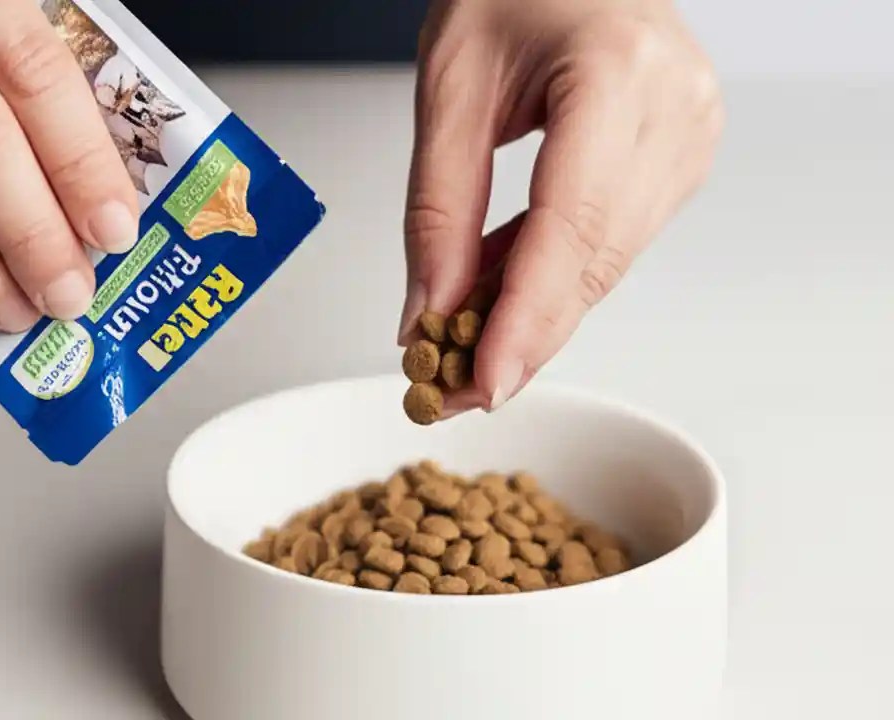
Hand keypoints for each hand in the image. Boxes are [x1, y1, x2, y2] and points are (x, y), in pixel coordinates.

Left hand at [400, 0, 722, 412]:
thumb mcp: (450, 84)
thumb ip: (439, 206)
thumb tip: (428, 313)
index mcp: (619, 73)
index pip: (573, 226)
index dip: (526, 317)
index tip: (482, 383)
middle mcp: (675, 108)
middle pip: (594, 261)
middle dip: (519, 338)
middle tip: (447, 392)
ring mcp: (689, 135)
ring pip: (603, 264)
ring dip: (528, 314)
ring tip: (455, 345)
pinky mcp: (679, 157)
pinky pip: (608, 241)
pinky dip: (546, 276)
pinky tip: (493, 295)